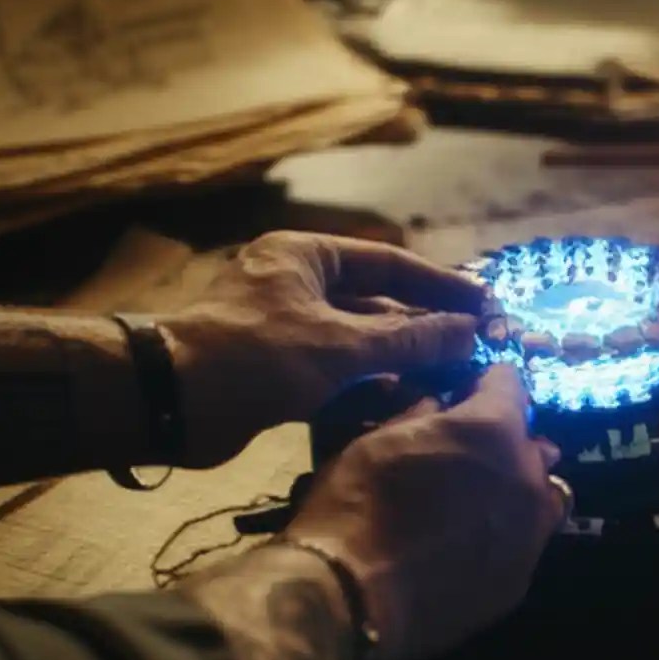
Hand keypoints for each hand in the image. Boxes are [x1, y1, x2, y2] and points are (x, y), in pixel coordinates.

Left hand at [162, 232, 484, 467]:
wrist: (173, 403)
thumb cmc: (257, 357)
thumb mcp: (343, 345)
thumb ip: (412, 339)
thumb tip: (469, 332)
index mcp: (308, 257)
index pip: (390, 263)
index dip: (441, 285)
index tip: (485, 304)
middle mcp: (298, 283)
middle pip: (378, 302)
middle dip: (424, 327)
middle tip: (476, 345)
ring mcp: (288, 326)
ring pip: (360, 340)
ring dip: (402, 359)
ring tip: (453, 376)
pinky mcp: (280, 367)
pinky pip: (338, 369)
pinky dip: (371, 382)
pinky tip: (410, 399)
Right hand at [283, 365, 564, 659]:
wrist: (353, 594)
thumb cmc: (358, 503)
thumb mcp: (379, 438)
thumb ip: (422, 415)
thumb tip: (439, 407)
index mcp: (493, 428)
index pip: (511, 383)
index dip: (484, 384)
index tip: (464, 394)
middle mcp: (526, 475)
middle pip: (532, 444)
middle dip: (503, 442)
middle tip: (464, 456)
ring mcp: (530, 532)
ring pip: (542, 497)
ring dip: (516, 491)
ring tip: (479, 504)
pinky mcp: (519, 579)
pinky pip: (522, 544)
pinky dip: (502, 537)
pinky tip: (465, 548)